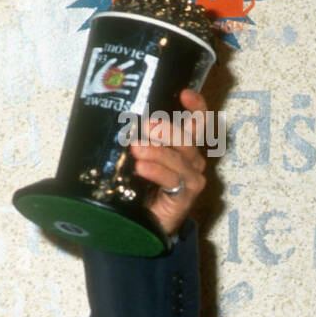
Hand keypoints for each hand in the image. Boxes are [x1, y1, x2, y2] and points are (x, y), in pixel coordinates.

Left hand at [129, 88, 208, 236]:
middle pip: (187, 139)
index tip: (184, 93)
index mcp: (184, 146)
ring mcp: (191, 177)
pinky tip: (142, 168)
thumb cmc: (142, 187)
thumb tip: (118, 125)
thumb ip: (137, 143)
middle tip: (146, 125)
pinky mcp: (186, 195)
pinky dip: (157, 172)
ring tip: (136, 148)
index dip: (195, 106)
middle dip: (166, 130)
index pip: (197, 122)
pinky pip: (173, 180)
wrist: (146, 223)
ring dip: (157, 152)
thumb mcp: (138, 160)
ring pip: (179, 159)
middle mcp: (192, 159)